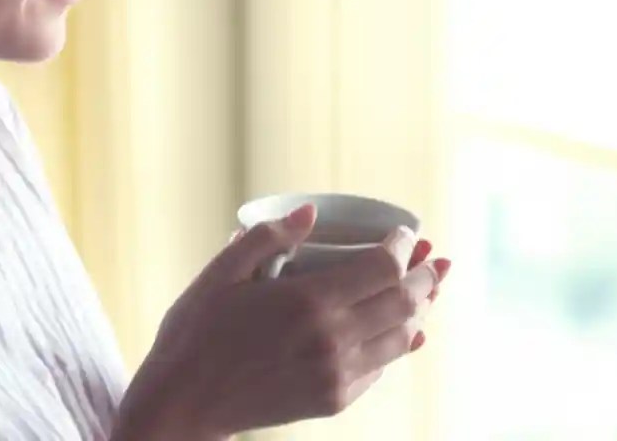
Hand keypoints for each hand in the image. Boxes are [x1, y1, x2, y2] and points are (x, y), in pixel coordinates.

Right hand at [113, 204, 450, 440]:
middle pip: (404, 301)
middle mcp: (332, 340)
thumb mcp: (221, 273)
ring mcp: (336, 374)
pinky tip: (409, 332)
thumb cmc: (194, 334)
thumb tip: (311, 213)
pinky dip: (400, 345)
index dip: (402, 247)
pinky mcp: (333, 401)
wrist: (182, 404)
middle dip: (426, 276)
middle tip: (435, 260)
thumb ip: (268, 238)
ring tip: (430, 290)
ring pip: (401, 337)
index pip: (382, 268)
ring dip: (420, 310)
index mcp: (307, 302)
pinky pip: (381, 368)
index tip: (406, 233)